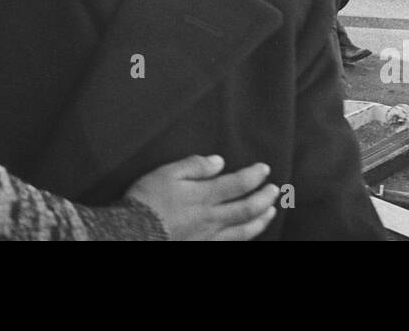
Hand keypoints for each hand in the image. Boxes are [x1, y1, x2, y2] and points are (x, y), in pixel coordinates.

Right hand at [125, 155, 278, 240]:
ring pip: (243, 231)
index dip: (255, 176)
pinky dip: (243, 238)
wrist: (132, 234)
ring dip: (260, 221)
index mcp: (204, 196)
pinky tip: (246, 234)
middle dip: (264, 198)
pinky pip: (229, 245)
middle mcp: (211, 218)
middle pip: (247, 209)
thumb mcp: (167, 173)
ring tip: (270, 212)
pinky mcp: (202, 248)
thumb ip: (194, 166)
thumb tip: (219, 161)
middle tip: (275, 191)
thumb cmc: (148, 200)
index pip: (238, 184)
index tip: (265, 169)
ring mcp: (208, 237)